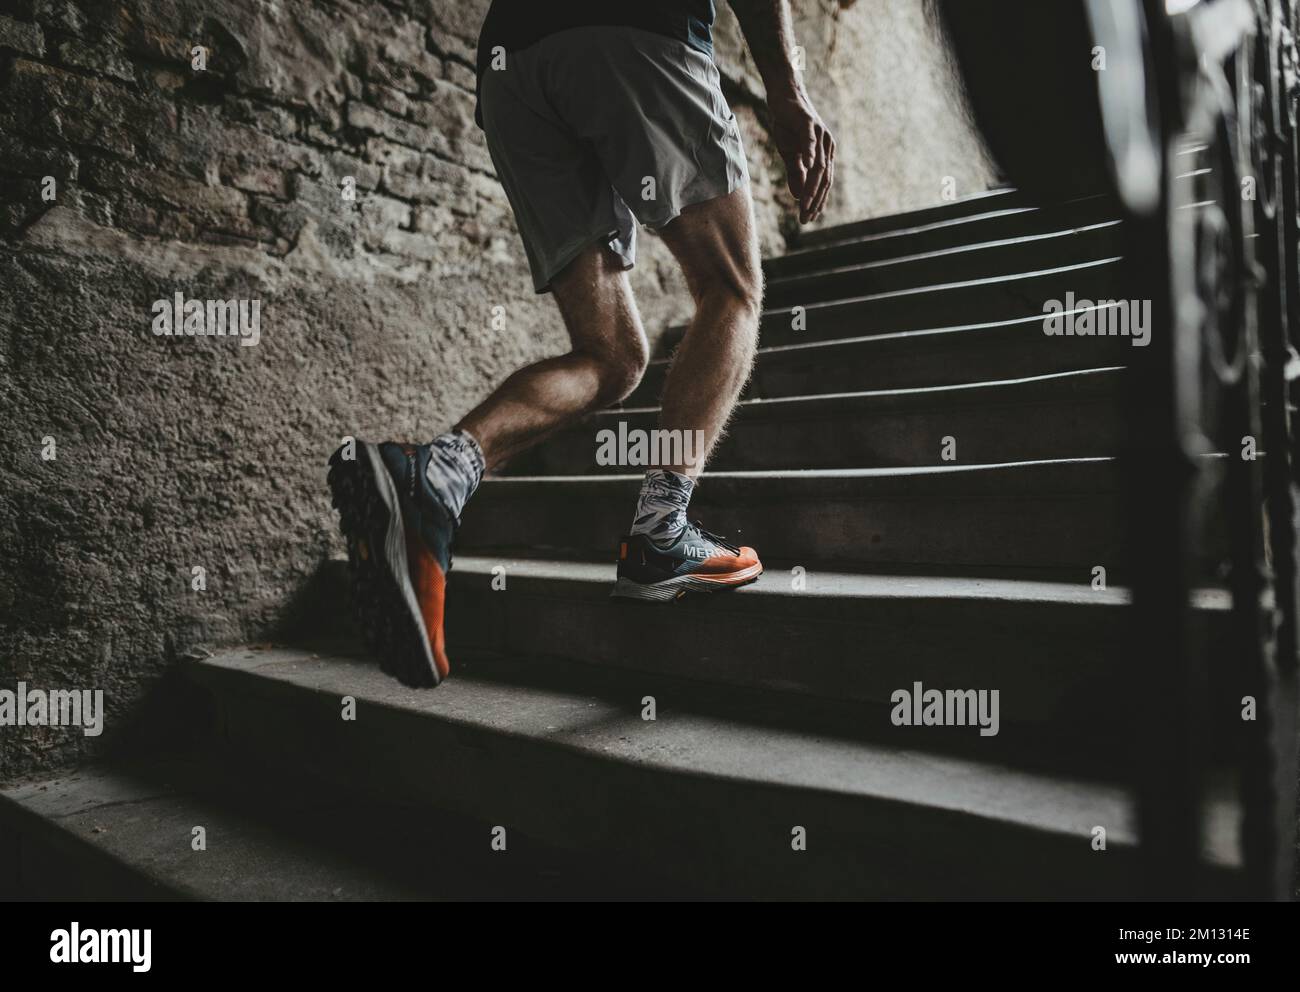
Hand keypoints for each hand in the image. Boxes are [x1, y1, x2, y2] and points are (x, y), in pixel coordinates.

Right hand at [769, 94, 834, 223]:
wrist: (783, 98)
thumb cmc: (789, 126)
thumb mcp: (790, 154)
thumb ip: (796, 174)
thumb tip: (799, 196)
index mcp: (824, 155)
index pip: (823, 184)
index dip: (817, 202)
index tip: (808, 219)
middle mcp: (826, 146)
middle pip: (823, 179)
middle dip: (815, 201)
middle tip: (805, 219)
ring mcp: (820, 134)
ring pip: (818, 166)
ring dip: (812, 187)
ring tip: (805, 204)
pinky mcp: (808, 123)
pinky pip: (810, 141)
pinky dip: (810, 154)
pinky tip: (807, 167)